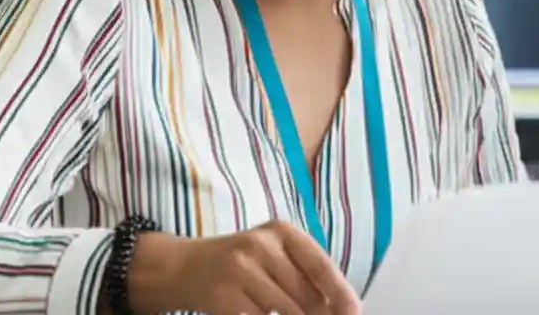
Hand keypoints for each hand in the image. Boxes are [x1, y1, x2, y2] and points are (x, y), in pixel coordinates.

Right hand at [128, 220, 361, 314]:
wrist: (184, 267)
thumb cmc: (242, 263)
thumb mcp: (274, 255)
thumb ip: (304, 275)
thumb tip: (338, 307)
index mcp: (282, 231)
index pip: (320, 264)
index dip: (340, 292)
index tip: (354, 312)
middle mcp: (261, 245)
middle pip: (305, 293)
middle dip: (317, 314)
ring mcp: (239, 270)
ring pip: (286, 310)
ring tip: (286, 310)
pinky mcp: (222, 296)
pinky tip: (261, 312)